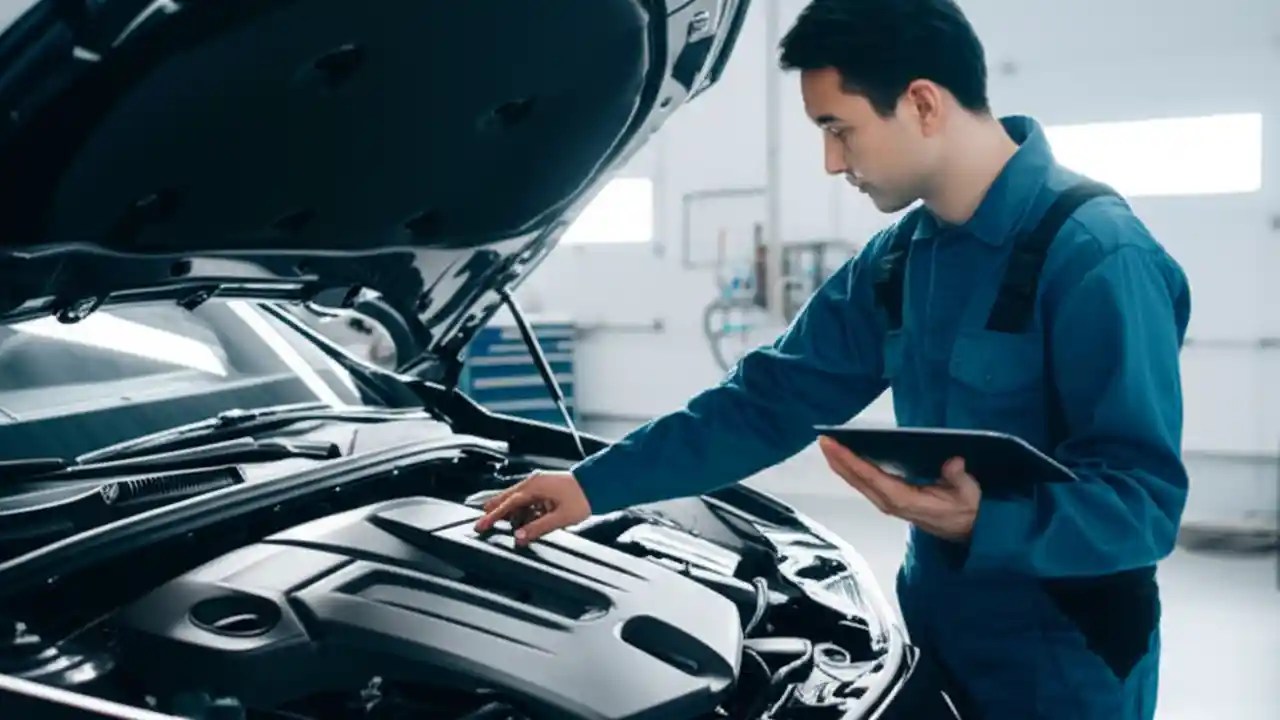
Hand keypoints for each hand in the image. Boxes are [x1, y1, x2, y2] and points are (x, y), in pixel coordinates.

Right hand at [472, 470, 591, 545]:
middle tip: (481, 523)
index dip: (493, 516)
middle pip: (507, 498)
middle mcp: (534, 482)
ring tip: (500, 524)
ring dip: (510, 512)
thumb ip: (537, 527)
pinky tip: (523, 520)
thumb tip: (519, 537)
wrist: (599, 485)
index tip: (481, 526)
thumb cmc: (583, 498)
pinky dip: (522, 509)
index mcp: (534, 487)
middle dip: (494, 511)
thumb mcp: (560, 517)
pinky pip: (527, 499)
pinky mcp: (545, 488)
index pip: (508, 503)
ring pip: (517, 499)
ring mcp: (539, 484)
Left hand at [817, 436, 980, 541]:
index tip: (834, 445)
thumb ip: (959, 478)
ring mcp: (887, 502)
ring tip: (829, 444)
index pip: (871, 477)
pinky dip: (851, 469)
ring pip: (858, 482)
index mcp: (905, 500)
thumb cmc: (966, 510)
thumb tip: (953, 462)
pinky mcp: (889, 500)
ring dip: (842, 464)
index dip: (850, 460)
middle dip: (838, 459)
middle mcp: (890, 502)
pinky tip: (844, 457)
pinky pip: (864, 483)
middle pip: (857, 479)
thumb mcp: (968, 494)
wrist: (966, 531)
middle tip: (823, 438)